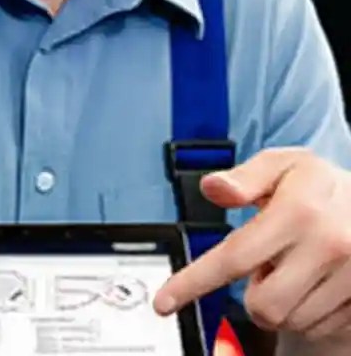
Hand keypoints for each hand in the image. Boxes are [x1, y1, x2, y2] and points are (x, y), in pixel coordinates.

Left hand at [154, 148, 350, 345]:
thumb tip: (213, 187)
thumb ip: (244, 177)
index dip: (193, 282)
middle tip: (265, 266)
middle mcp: (328, 245)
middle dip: (252, 294)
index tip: (164, 302)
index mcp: (299, 211)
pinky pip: (319, 326)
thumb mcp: (283, 166)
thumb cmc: (320, 186)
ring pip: (291, 320)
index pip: (234, 256)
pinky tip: (314, 282)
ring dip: (282, 302)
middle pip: (263, 304)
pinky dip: (308, 311)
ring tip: (295, 268)